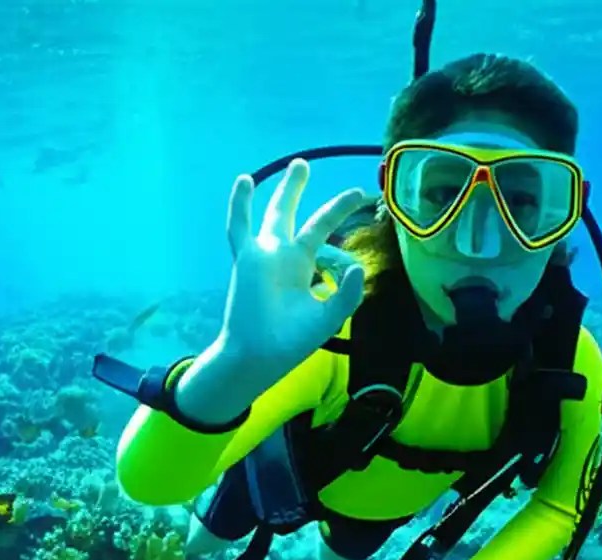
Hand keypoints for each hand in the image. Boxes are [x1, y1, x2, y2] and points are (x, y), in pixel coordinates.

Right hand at [220, 159, 369, 377]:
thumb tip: (359, 266)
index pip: (322, 233)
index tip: (361, 196)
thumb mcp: (330, 316)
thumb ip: (347, 293)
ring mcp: (266, 254)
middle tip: (304, 164)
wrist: (261, 353)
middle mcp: (285, 255)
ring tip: (297, 165)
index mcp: (303, 267)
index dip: (338, 216)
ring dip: (285, 190)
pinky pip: (240, 227)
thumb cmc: (292, 340)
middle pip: (296, 215)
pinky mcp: (248, 258)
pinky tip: (245, 181)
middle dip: (299, 191)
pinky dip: (240, 205)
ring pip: (275, 214)